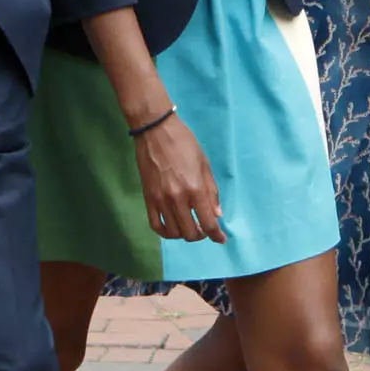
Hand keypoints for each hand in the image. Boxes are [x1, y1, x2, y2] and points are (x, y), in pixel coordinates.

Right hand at [133, 113, 224, 243]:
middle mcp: (177, 199)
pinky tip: (173, 228)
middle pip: (190, 233)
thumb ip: (212, 191)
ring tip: (189, 226)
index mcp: (195, 189)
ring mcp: (161, 200)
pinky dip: (166, 232)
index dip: (217, 235)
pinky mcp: (148, 199)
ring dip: (184, 234)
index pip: (208, 223)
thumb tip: (217, 214)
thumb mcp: (205, 164)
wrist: (155, 131)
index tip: (221, 239)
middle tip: (205, 228)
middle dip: (201, 235)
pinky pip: (155, 225)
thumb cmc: (184, 143)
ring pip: (174, 233)